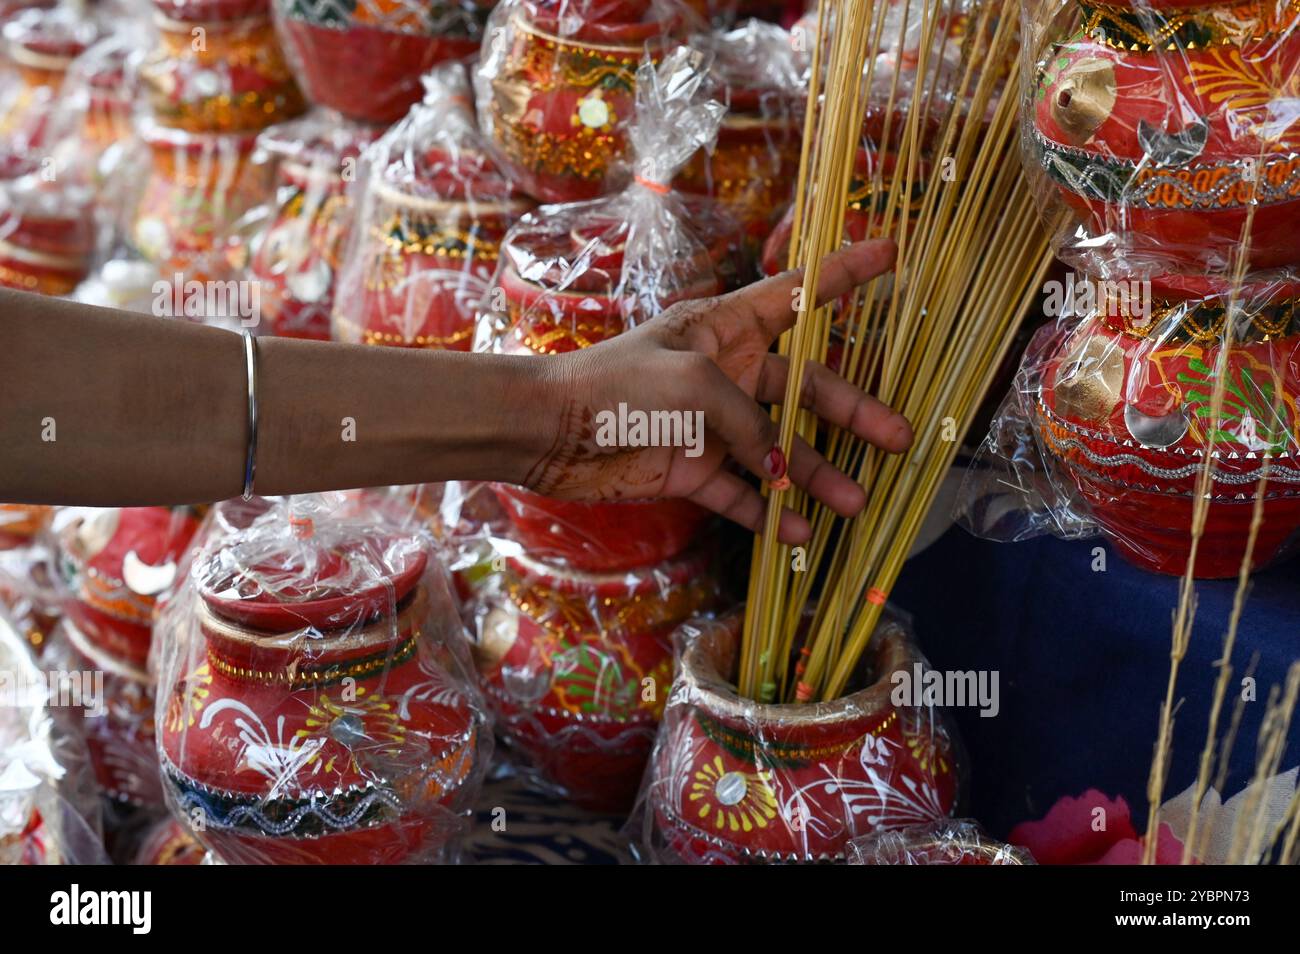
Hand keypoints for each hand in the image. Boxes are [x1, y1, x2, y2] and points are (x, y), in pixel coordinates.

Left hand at [521, 239, 912, 544]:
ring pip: (779, 449)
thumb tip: (780, 466)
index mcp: (726, 328)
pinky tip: (800, 534)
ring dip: (816, 476)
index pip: (796, 295)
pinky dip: (768, 513)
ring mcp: (711, 425)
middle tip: (899, 439)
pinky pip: (740, 492)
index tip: (893, 255)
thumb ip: (749, 421)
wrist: (549, 434)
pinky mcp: (691, 470)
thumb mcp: (694, 386)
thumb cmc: (617, 386)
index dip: (844, 274)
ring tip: (855, 503)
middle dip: (854, 413)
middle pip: (805, 389)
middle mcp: (726, 373)